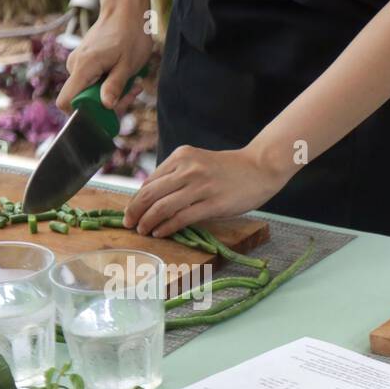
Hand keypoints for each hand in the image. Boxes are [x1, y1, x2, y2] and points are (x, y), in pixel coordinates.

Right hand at [56, 0, 152, 111]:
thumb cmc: (129, 36)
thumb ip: (115, 87)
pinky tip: (125, 77)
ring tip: (133, 83)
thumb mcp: (127, 66)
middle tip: (132, 93)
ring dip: (113, 93)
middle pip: (84, 100)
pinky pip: (94, 81)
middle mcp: (75, 66)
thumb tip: (106, 105)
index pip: (66, 101)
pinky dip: (110, 83)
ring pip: (91, 91)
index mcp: (83, 68)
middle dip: (110, 102)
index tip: (107, 112)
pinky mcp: (85, 62)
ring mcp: (78, 64)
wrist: (125, 13)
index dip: (84, 113)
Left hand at [122, 144, 293, 236]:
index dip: (137, 199)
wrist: (261, 167)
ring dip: (148, 221)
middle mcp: (188, 168)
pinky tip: (160, 232)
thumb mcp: (200, 163)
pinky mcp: (213, 203)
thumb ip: (180, 175)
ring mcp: (201, 186)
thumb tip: (157, 199)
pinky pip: (182, 217)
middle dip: (135, 211)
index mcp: (182, 156)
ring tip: (143, 230)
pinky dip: (167, 227)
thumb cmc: (231, 169)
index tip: (131, 211)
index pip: (151, 181)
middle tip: (128, 223)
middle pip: (151, 193)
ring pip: (163, 206)